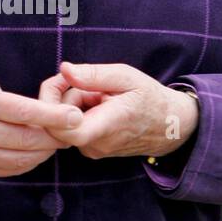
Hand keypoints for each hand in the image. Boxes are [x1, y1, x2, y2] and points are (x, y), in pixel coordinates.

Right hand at [0, 77, 82, 177]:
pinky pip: (11, 169)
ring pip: (23, 158)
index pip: (23, 111)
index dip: (53, 115)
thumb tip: (38, 111)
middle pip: (28, 139)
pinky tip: (37, 153)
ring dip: (45, 152)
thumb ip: (6, 98)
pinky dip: (29, 162)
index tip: (75, 116)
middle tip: (73, 130)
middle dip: (56, 136)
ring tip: (57, 141)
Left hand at [38, 61, 198, 160]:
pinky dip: (80, 113)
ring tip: (100, 95)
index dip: (51, 106)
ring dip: (74, 104)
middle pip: (59, 120)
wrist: (170, 126)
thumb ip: (93, 74)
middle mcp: (97, 145)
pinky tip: (99, 106)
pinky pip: (74, 129)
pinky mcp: (92, 151)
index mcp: (107, 126)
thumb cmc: (150, 98)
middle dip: (64, 95)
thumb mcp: (126, 77)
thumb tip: (64, 69)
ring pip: (65, 124)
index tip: (62, 82)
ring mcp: (94, 151)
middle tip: (86, 81)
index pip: (63, 129)